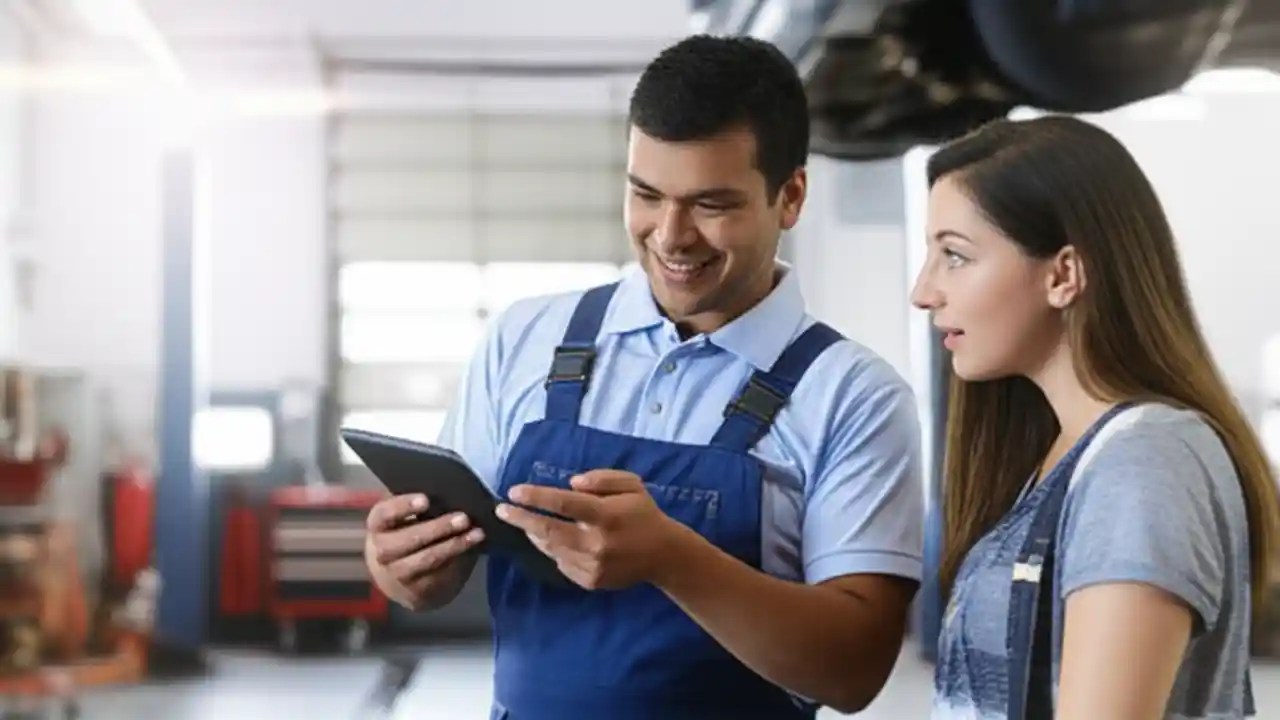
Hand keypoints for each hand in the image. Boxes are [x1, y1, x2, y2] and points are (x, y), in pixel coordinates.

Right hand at [364, 494, 484, 609]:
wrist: (398, 578)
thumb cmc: (408, 533)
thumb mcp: (406, 518)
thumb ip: (421, 508)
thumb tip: (452, 494)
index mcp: (378, 525)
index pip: (384, 514)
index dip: (403, 506)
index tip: (426, 500)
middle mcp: (381, 551)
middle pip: (407, 539)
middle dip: (437, 529)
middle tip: (464, 518)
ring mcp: (397, 574)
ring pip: (426, 559)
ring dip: (453, 546)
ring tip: (477, 534)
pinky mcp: (415, 592)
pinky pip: (438, 576)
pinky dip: (458, 561)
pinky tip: (473, 549)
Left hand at [495, 470, 685, 590]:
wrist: (663, 555)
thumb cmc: (643, 514)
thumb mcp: (631, 484)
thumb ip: (602, 479)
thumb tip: (570, 484)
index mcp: (605, 515)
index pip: (563, 504)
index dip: (536, 497)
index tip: (514, 491)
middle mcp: (595, 543)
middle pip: (548, 530)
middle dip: (521, 519)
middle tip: (501, 510)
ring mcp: (591, 566)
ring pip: (550, 548)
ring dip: (534, 533)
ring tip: (525, 522)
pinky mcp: (589, 581)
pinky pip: (561, 563)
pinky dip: (552, 549)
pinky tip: (553, 539)